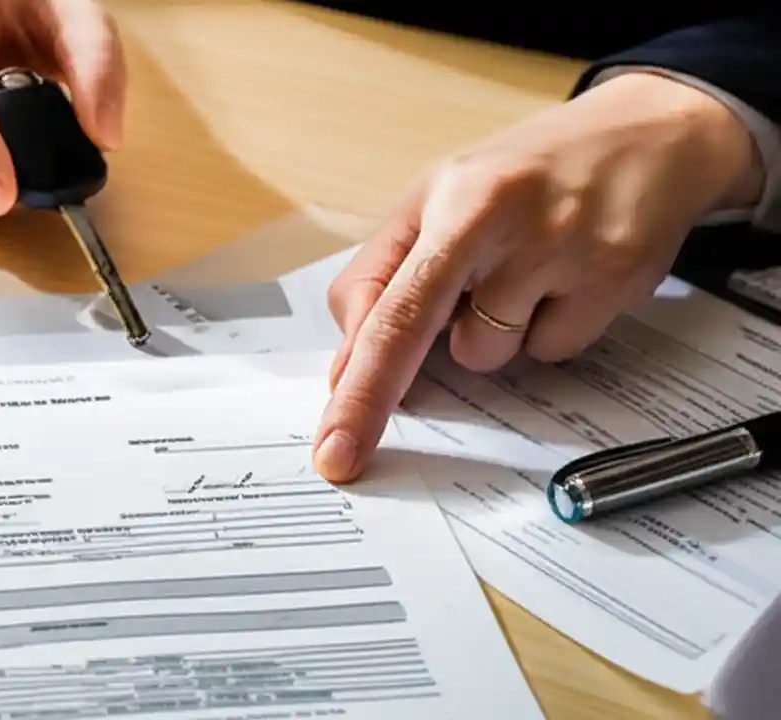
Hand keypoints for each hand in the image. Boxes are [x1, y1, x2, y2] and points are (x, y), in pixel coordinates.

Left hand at [314, 72, 763, 483]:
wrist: (653, 134)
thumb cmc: (525, 175)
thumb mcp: (439, 198)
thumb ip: (382, 273)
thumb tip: (347, 363)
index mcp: (455, 197)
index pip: (390, 309)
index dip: (358, 387)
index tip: (332, 450)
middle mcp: (509, 222)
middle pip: (425, 337)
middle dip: (378, 396)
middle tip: (347, 445)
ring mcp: (570, 253)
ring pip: (487, 355)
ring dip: (491, 332)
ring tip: (520, 271)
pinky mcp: (620, 282)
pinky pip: (551, 352)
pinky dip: (547, 330)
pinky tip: (565, 280)